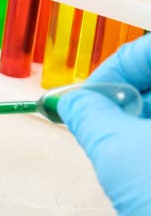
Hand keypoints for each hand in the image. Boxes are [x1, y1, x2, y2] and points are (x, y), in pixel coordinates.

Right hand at [58, 35, 150, 215]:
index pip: (148, 50)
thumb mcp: (118, 155)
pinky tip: (147, 165)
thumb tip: (72, 101)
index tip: (86, 98)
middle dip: (130, 96)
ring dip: (145, 118)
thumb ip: (89, 115)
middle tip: (101, 121)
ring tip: (125, 149)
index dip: (113, 70)